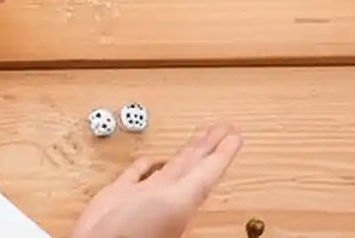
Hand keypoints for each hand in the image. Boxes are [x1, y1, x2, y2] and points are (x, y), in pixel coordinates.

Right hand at [72, 123, 243, 237]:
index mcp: (183, 197)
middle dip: (207, 145)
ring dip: (184, 151)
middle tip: (221, 128)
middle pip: (193, 165)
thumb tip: (216, 165)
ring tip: (197, 136)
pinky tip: (151, 159)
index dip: (223, 152)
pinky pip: (137, 175)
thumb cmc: (135, 233)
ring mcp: (144, 195)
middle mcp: (166, 195)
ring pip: (170, 167)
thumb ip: (195, 183)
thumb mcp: (174, 203)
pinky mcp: (120, 195)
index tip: (235, 134)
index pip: (209, 170)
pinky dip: (145, 164)